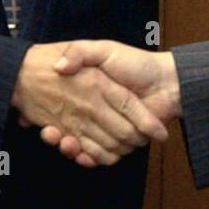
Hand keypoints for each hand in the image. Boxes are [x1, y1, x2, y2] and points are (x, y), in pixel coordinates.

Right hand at [10, 42, 168, 166]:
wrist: (167, 81)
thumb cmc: (136, 63)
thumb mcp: (102, 49)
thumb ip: (81, 52)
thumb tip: (59, 66)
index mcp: (89, 92)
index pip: (62, 109)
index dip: (50, 117)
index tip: (42, 119)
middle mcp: (95, 111)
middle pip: (71, 131)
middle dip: (60, 136)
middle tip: (51, 132)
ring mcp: (105, 127)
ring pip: (81, 146)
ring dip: (71, 148)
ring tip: (64, 141)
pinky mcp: (116, 141)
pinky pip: (98, 156)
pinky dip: (89, 158)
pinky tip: (80, 153)